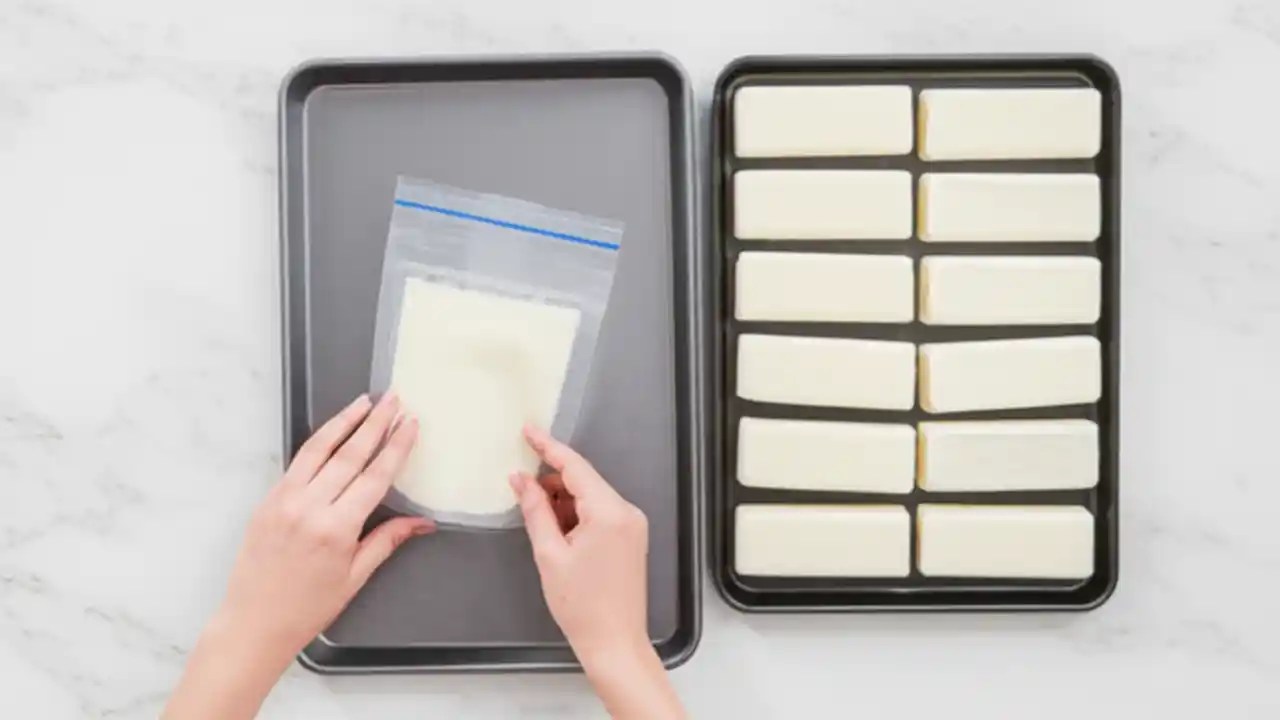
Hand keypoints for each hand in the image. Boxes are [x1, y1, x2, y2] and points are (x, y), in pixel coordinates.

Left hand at [166, 393, 432, 719]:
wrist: (254, 622)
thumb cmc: (308, 607)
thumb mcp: (355, 576)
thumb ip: (388, 540)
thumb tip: (423, 522)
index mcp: (336, 529)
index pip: (374, 476)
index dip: (395, 447)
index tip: (410, 423)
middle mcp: (309, 507)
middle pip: (349, 454)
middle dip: (375, 423)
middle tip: (393, 398)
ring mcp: (284, 500)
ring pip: (319, 449)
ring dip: (344, 421)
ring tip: (364, 401)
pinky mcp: (267, 500)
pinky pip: (297, 462)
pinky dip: (319, 442)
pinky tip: (334, 430)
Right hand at [509, 426, 683, 719]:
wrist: (615, 642)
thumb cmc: (581, 605)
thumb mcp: (549, 554)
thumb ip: (535, 511)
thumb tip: (520, 480)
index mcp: (609, 512)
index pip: (575, 467)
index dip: (548, 447)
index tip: (527, 431)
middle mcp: (627, 511)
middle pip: (584, 481)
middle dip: (551, 482)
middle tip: (520, 490)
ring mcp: (632, 524)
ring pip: (590, 497)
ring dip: (562, 502)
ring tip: (538, 521)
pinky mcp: (631, 537)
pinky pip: (600, 513)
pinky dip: (576, 516)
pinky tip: (557, 531)